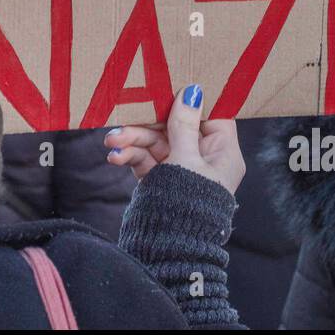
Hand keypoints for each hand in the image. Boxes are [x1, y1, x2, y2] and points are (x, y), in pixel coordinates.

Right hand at [104, 84, 245, 195]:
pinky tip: (115, 157)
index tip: (170, 85)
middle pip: (176, 127)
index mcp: (222, 153)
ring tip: (112, 141)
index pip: (211, 116)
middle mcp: (203, 159)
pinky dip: (130, 156)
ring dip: (132, 140)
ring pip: (155, 143)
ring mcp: (180, 169)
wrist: (169, 249)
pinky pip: (145, 160)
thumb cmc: (188, 203)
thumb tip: (193, 90)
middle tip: (126, 116)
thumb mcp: (186, 158)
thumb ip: (184, 124)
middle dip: (147, 124)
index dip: (191, 101)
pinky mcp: (160, 180)